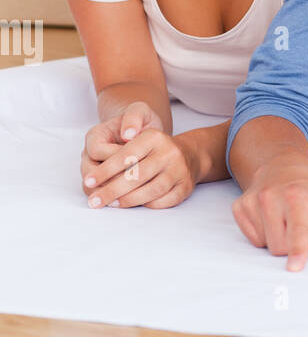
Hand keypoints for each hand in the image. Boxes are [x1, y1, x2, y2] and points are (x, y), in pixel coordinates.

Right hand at [81, 100, 164, 194]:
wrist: (140, 132)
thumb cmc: (140, 122)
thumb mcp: (141, 112)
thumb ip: (134, 117)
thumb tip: (128, 134)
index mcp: (96, 135)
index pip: (97, 150)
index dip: (114, 160)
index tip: (135, 165)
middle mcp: (89, 152)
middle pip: (88, 172)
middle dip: (107, 182)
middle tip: (129, 190)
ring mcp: (92, 168)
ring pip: (90, 186)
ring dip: (106, 194)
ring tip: (126, 201)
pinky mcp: (99, 181)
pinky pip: (98, 193)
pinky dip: (109, 199)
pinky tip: (126, 203)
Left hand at [81, 126, 198, 209]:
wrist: (189, 154)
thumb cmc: (154, 146)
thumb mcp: (139, 130)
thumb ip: (117, 143)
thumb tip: (97, 158)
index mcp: (154, 137)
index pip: (125, 156)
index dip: (104, 170)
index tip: (88, 182)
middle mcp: (169, 153)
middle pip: (136, 176)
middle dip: (111, 191)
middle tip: (94, 201)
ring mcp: (179, 171)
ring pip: (151, 190)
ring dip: (128, 200)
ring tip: (112, 204)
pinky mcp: (186, 187)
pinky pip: (165, 201)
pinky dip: (148, 205)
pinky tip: (134, 206)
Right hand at [232, 151, 307, 270]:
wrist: (281, 166)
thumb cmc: (306, 190)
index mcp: (296, 197)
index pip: (297, 230)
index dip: (297, 250)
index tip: (294, 267)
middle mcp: (270, 197)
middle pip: (279, 246)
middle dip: (291, 246)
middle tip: (300, 229)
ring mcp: (252, 201)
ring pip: (264, 244)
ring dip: (277, 240)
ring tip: (285, 222)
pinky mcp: (239, 207)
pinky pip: (252, 239)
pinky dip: (263, 235)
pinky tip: (271, 220)